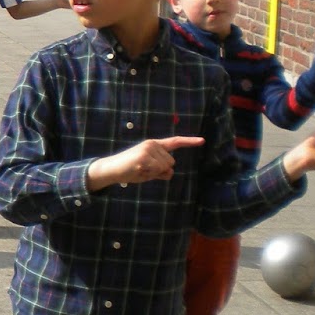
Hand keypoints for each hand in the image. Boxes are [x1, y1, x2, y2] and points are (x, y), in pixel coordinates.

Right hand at [89, 136, 205, 188]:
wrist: (112, 169)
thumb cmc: (130, 170)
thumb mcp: (149, 170)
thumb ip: (161, 170)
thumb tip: (170, 172)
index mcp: (154, 145)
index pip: (174, 142)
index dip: (189, 142)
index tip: (202, 140)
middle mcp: (152, 144)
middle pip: (171, 162)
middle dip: (161, 170)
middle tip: (144, 170)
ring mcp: (148, 149)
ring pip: (166, 167)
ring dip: (155, 173)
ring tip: (140, 170)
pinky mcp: (144, 157)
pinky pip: (157, 170)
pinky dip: (150, 174)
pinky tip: (139, 171)